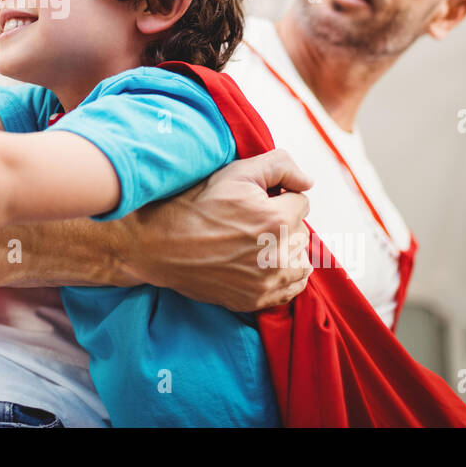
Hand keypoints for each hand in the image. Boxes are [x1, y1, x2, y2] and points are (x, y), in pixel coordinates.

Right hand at [119, 148, 313, 311]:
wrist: (158, 245)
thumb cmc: (194, 206)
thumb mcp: (235, 172)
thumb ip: (280, 166)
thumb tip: (308, 181)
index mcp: (276, 220)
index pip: (301, 202)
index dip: (277, 197)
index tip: (254, 201)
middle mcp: (278, 255)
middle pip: (302, 231)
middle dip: (283, 222)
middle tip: (250, 221)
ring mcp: (268, 282)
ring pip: (302, 260)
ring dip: (287, 249)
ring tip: (258, 241)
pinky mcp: (257, 300)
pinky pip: (291, 287)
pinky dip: (284, 274)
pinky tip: (262, 262)